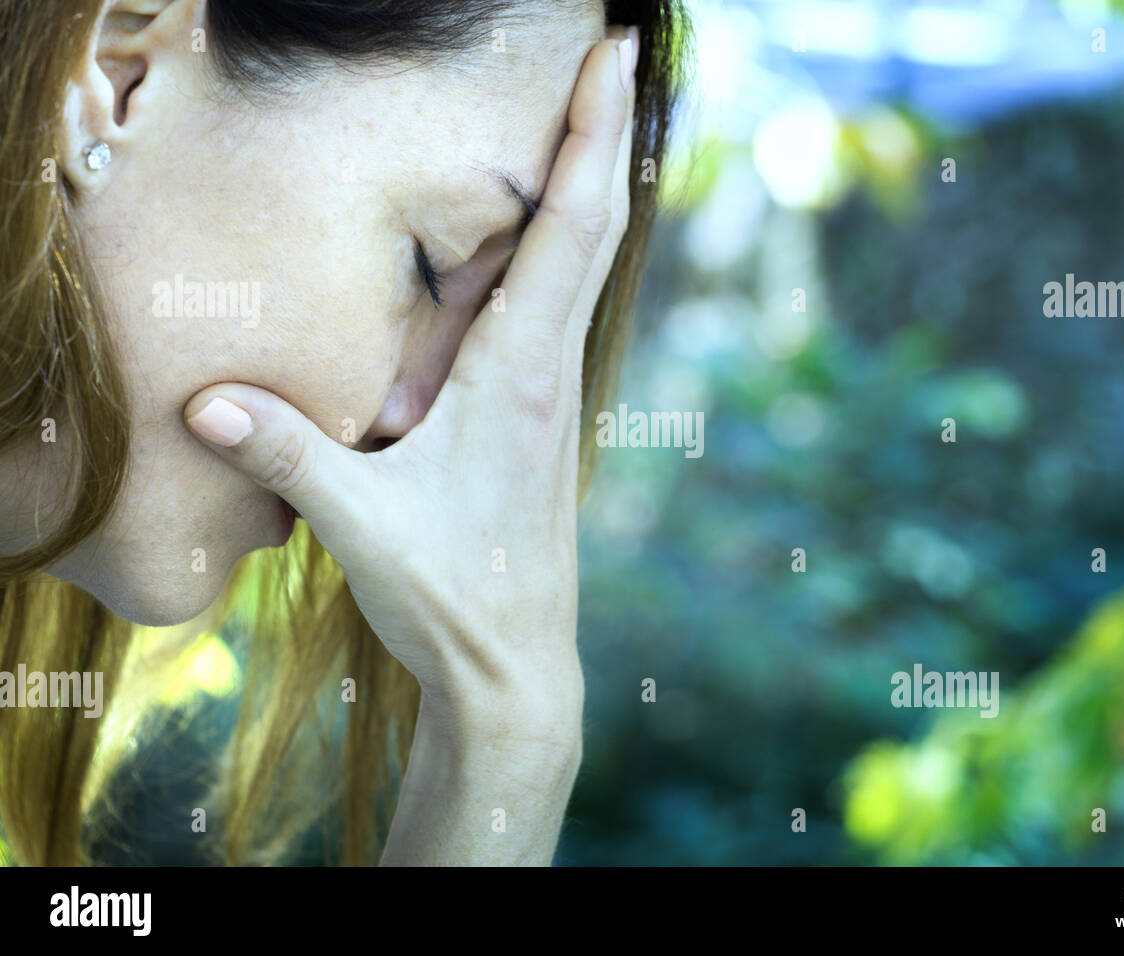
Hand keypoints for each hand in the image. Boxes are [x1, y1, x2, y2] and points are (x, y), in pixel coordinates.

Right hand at [182, 31, 637, 745]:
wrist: (515, 667)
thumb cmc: (454, 595)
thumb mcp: (361, 522)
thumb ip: (285, 452)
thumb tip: (203, 398)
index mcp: (520, 376)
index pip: (571, 232)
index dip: (592, 139)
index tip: (613, 61)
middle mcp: (550, 371)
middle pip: (593, 228)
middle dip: (600, 134)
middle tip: (610, 53)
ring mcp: (551, 394)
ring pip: (580, 269)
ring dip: (585, 188)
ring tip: (583, 115)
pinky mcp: (537, 418)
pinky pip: (552, 312)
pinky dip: (557, 254)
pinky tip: (538, 241)